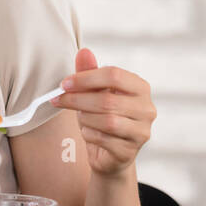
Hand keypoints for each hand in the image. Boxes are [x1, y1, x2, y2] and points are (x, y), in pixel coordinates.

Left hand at [50, 47, 154, 177]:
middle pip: (107, 100)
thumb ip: (89, 73)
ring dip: (84, 118)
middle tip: (58, 99)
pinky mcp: (130, 151)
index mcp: (140, 88)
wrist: (109, 154)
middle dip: (78, 99)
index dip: (86, 78)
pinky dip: (89, 134)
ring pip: (106, 120)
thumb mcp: (94, 93)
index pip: (114, 75)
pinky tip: (87, 132)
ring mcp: (141, 131)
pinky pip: (103, 139)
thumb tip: (84, 52)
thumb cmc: (101, 118)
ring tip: (79, 117)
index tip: (64, 84)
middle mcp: (147, 109)